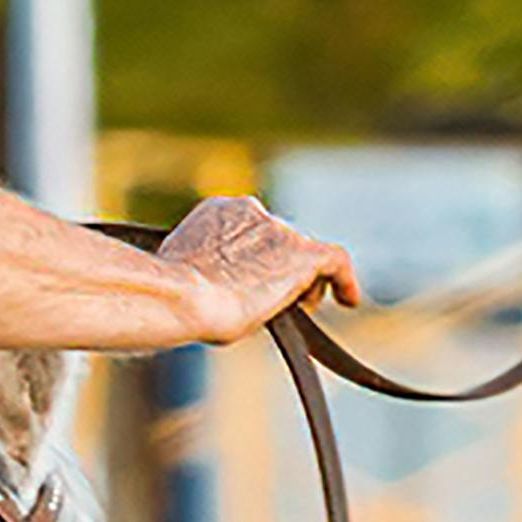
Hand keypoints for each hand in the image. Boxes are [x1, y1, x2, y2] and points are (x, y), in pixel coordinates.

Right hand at [151, 192, 358, 343]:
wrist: (182, 298)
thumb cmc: (170, 299)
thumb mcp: (181, 278)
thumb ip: (202, 274)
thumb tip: (210, 293)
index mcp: (217, 211)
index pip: (248, 233)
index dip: (255, 259)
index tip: (250, 282)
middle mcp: (251, 211)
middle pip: (279, 243)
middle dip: (277, 272)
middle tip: (272, 304)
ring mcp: (279, 231)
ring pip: (305, 257)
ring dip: (303, 283)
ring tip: (298, 310)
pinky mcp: (303, 254)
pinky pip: (335, 262)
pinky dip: (344, 281)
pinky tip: (350, 300)